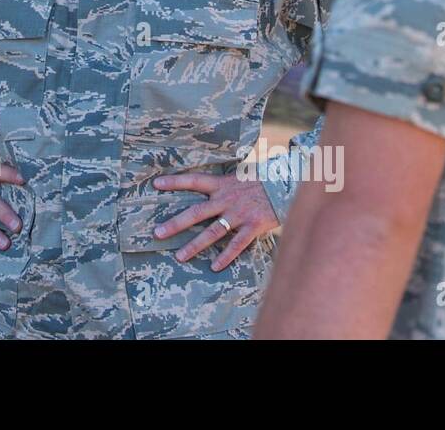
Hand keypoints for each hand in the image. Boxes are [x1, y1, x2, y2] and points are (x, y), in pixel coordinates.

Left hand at [152, 172, 279, 270]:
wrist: (288, 184)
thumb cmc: (260, 181)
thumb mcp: (238, 177)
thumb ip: (221, 184)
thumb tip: (206, 186)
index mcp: (222, 184)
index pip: (193, 180)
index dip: (175, 182)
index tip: (155, 184)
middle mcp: (227, 199)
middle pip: (196, 212)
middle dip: (176, 223)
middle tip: (157, 233)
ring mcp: (239, 214)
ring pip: (213, 232)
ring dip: (195, 245)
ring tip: (179, 256)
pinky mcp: (254, 226)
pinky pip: (237, 244)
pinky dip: (226, 256)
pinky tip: (214, 267)